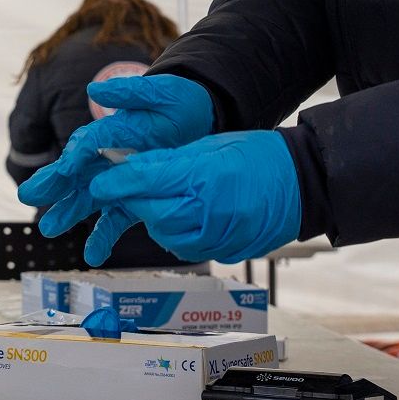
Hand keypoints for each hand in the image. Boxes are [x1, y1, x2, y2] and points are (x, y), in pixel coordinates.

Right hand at [17, 75, 212, 262]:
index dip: (75, 156)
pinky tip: (93, 256)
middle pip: (76, 173)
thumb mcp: (158, 93)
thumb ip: (128, 92)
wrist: (202, 121)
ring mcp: (119, 180)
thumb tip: (95, 89)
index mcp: (112, 132)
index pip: (86, 144)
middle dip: (53, 185)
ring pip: (88, 198)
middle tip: (29, 195)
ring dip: (68, 213)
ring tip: (49, 228)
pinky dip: (103, 238)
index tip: (65, 169)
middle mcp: (108, 157)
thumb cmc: (177, 103)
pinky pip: (114, 220)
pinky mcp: (133, 198)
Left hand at [87, 129, 299, 263]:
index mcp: (203, 176)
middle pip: (150, 210)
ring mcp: (216, 236)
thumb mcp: (210, 147)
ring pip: (163, 232)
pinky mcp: (221, 252)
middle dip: (132, 200)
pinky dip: (172, 233)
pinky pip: (183, 246)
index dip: (118, 182)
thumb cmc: (257, 156)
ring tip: (154, 201)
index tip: (98, 182)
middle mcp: (207, 210)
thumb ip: (170, 161)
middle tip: (120, 190)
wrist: (301, 183)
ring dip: (152, 217)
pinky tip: (175, 219)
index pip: (147, 180)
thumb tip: (133, 167)